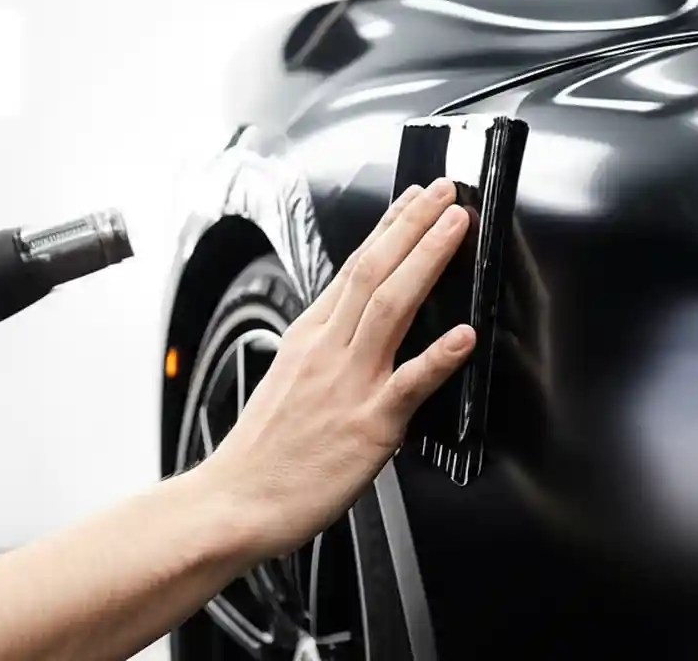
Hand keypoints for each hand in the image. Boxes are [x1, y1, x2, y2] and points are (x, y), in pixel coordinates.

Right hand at [202, 178, 474, 559]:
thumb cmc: (262, 453)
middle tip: (446, 194)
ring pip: (392, 307)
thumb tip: (351, 323)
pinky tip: (464, 334)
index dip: (390, 229)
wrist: (233, 502)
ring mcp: (349, 383)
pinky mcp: (368, 424)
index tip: (415, 200)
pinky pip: (409, 383)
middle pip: (374, 271)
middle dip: (413, 226)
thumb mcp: (286, 380)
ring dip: (427, 261)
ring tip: (457, 229)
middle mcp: (329, 351)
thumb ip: (322, 349)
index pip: (354, 268)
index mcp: (309, 338)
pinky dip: (439, 356)